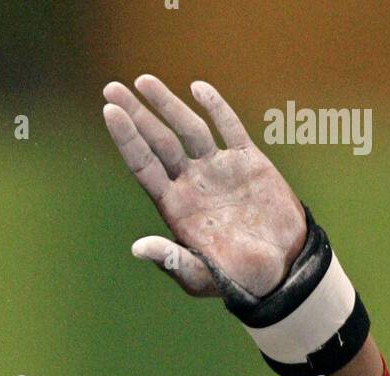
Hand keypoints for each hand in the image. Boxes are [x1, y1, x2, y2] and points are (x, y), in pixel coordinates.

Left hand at [102, 76, 306, 299]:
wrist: (279, 271)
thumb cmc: (234, 280)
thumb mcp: (198, 277)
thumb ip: (171, 260)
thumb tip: (137, 248)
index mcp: (175, 207)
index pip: (144, 166)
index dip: (127, 139)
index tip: (110, 112)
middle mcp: (191, 184)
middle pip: (158, 141)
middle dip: (136, 115)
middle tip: (111, 88)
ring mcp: (218, 170)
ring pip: (188, 128)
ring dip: (167, 104)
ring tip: (143, 81)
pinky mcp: (247, 162)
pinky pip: (229, 127)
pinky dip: (215, 107)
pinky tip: (197, 89)